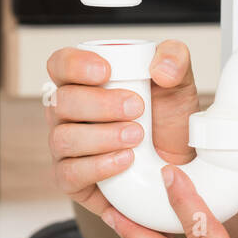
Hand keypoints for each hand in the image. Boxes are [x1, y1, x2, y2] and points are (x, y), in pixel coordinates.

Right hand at [44, 39, 198, 216]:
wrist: (176, 163)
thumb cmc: (165, 120)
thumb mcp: (178, 82)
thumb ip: (174, 58)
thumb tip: (160, 68)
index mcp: (83, 81)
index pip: (59, 64)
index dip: (75, 65)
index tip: (106, 71)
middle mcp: (67, 112)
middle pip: (62, 102)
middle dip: (101, 104)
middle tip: (137, 108)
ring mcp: (65, 146)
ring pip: (63, 138)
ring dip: (102, 136)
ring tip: (136, 136)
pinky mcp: (71, 178)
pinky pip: (69, 173)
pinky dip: (99, 166)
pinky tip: (126, 159)